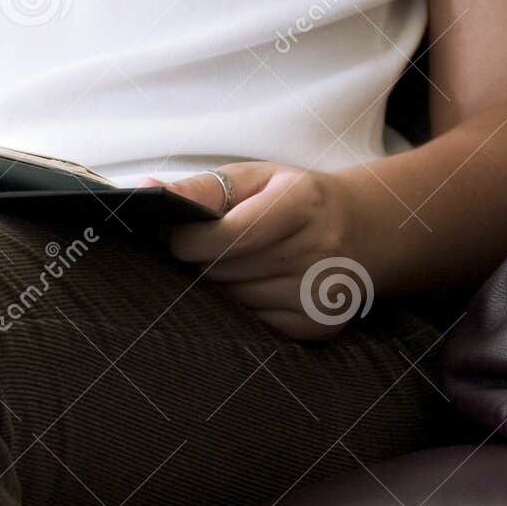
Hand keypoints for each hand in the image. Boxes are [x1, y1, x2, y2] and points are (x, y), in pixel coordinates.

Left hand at [158, 163, 374, 340]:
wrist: (361, 230)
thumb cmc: (293, 199)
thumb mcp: (254, 178)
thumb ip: (199, 188)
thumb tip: (144, 189)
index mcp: (301, 204)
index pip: (229, 236)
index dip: (187, 242)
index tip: (172, 238)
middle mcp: (319, 250)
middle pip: (226, 272)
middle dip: (198, 265)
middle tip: (196, 253)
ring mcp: (322, 293)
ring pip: (235, 303)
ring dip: (216, 289)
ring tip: (226, 268)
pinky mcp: (320, 325)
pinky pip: (255, 326)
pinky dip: (240, 312)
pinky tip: (251, 288)